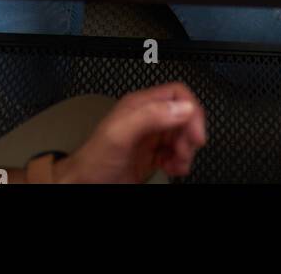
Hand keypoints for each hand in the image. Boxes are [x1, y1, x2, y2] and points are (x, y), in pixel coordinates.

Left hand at [55, 84, 205, 182]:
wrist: (85, 185)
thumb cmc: (95, 159)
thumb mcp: (121, 133)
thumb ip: (150, 115)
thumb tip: (181, 107)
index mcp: (140, 105)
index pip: (176, 94)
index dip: (191, 110)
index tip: (195, 133)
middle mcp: (147, 118)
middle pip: (183, 116)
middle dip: (189, 135)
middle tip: (185, 152)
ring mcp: (150, 137)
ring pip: (182, 136)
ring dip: (186, 151)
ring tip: (177, 163)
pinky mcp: (152, 155)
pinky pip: (176, 153)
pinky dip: (180, 162)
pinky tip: (172, 168)